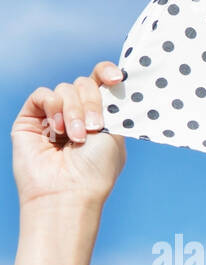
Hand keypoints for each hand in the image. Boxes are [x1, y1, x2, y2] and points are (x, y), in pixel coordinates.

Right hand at [12, 62, 126, 207]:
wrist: (68, 190)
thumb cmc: (96, 170)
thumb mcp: (114, 135)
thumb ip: (111, 107)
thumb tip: (114, 81)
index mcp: (101, 119)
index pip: (102, 84)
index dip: (107, 73)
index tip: (115, 78)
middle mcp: (78, 115)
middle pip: (85, 84)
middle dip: (91, 102)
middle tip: (94, 128)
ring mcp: (54, 116)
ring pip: (65, 89)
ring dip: (74, 111)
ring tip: (75, 137)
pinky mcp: (32, 118)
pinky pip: (44, 94)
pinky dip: (53, 107)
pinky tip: (57, 128)